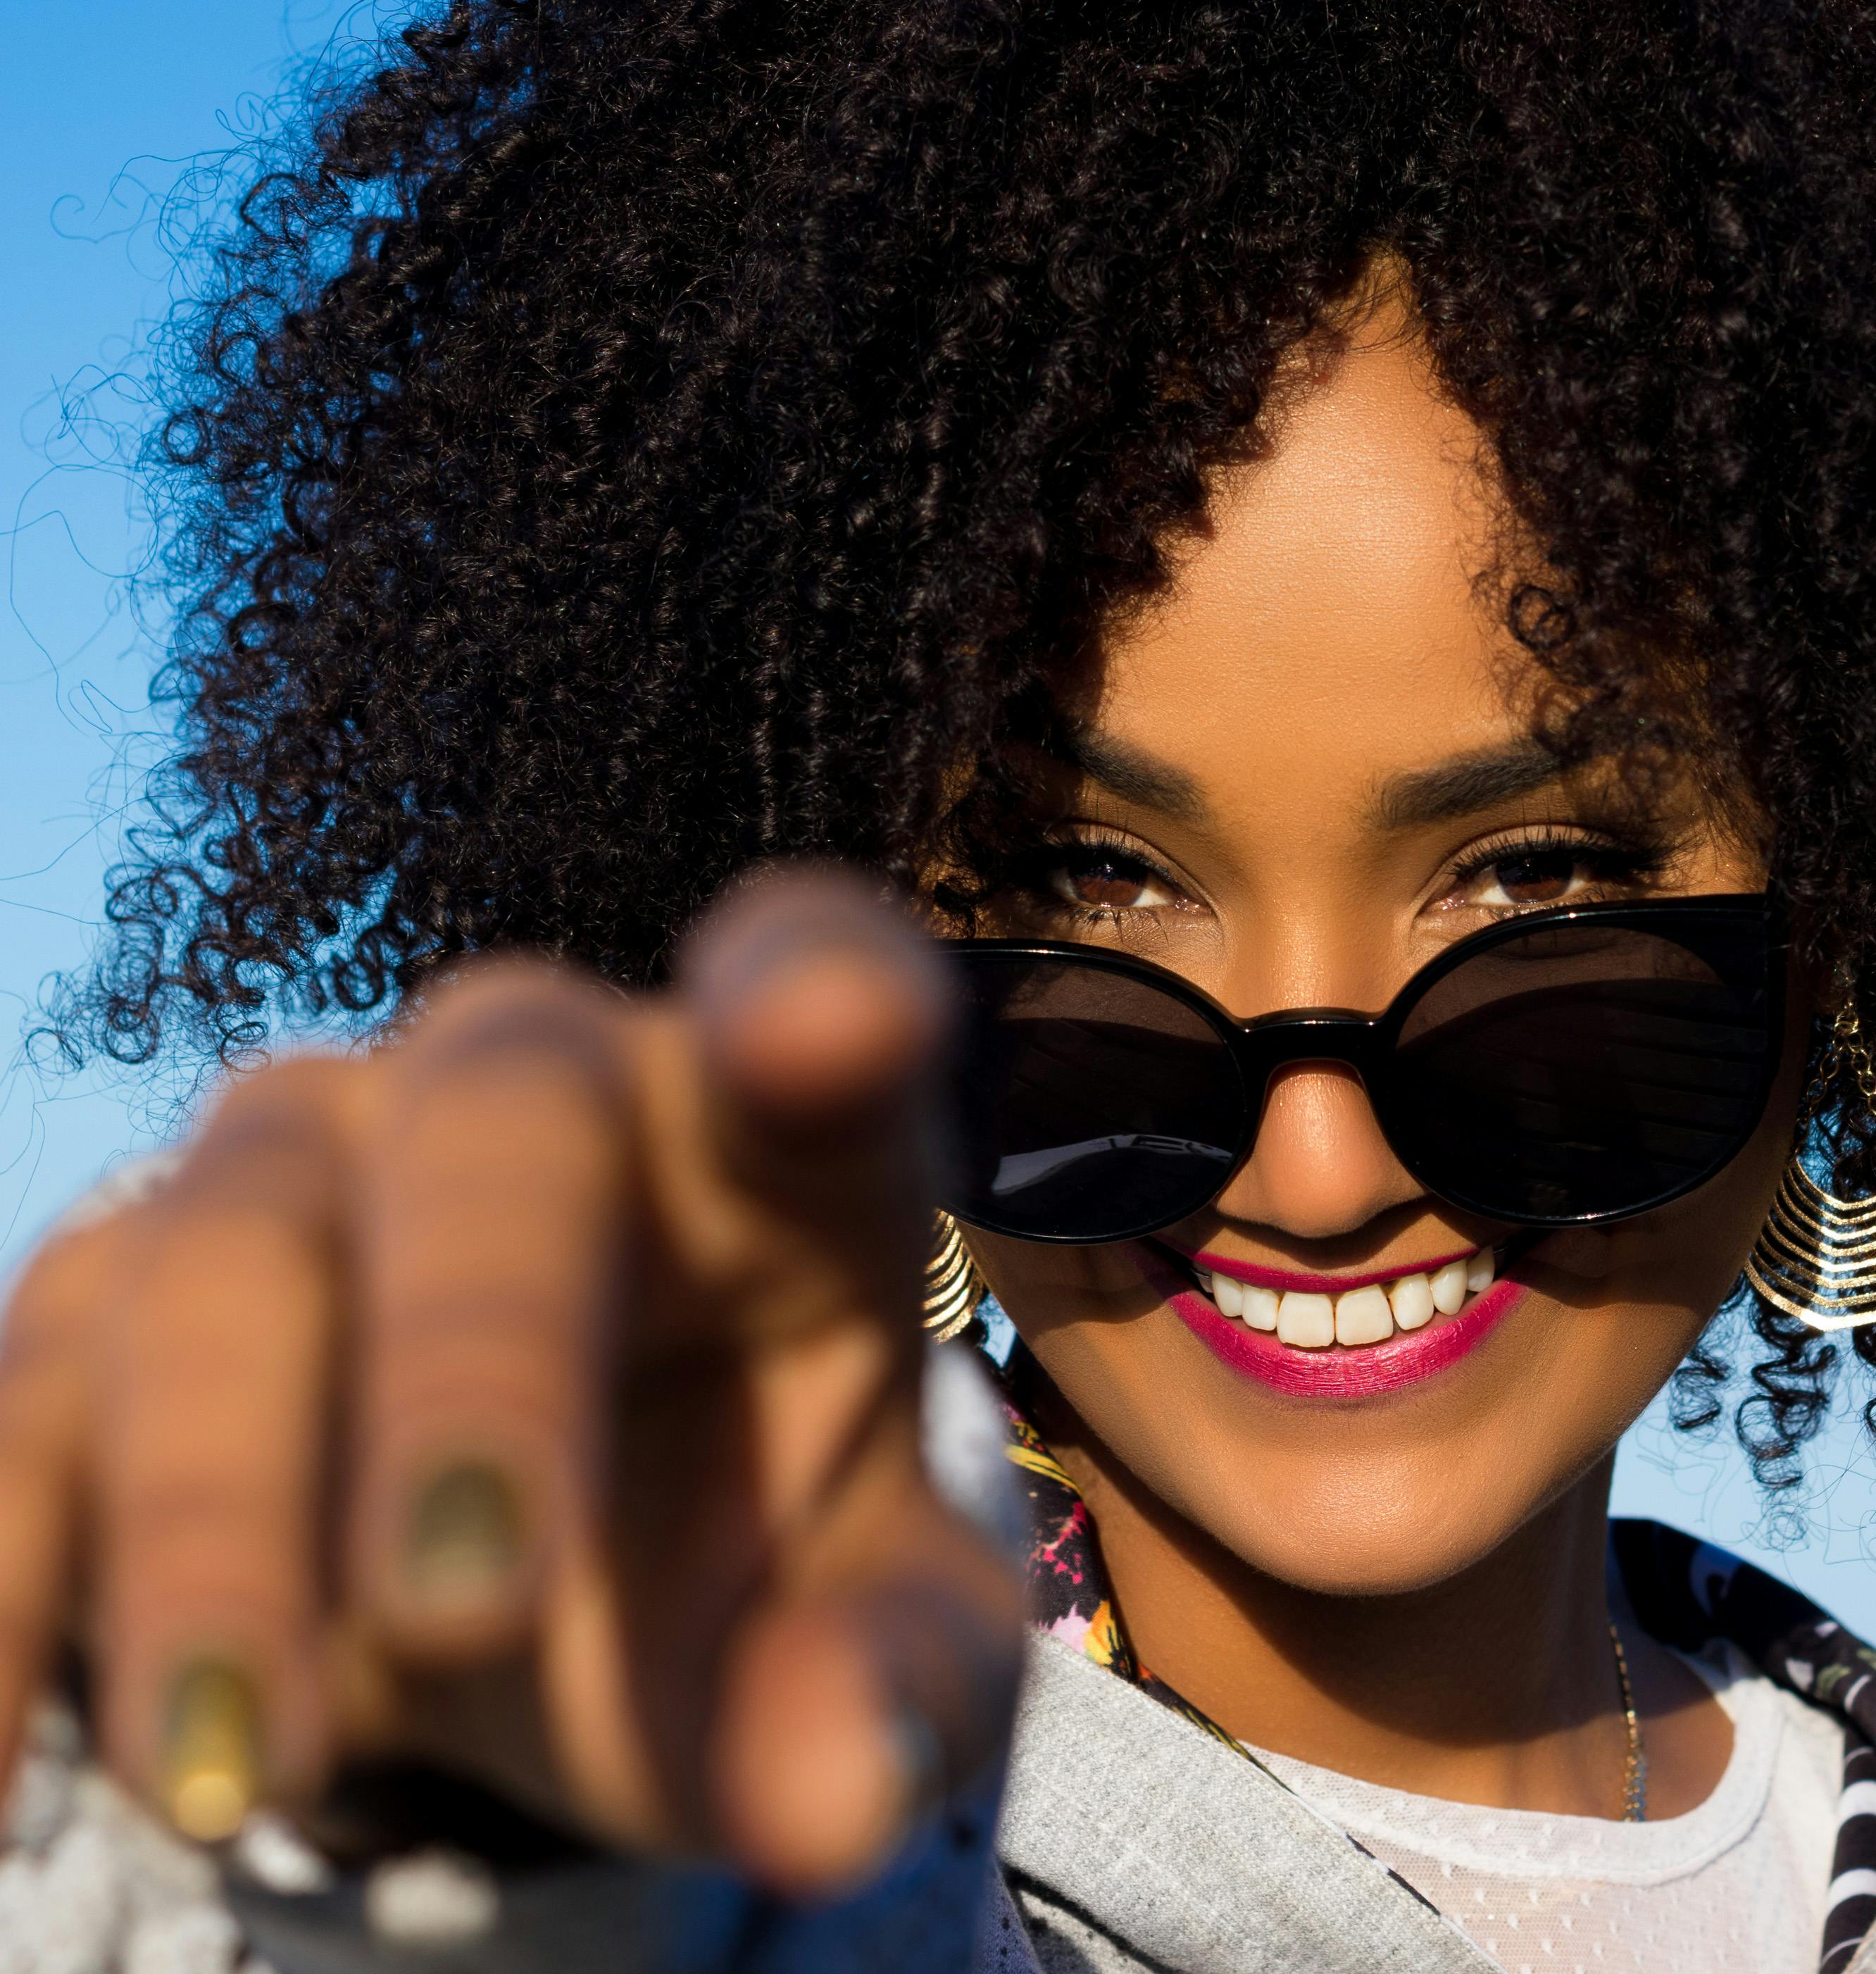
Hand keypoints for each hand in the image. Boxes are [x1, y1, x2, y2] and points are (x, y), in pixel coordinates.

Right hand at [0, 869, 1023, 1894]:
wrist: (544, 1588)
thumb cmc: (755, 1550)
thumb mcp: (867, 1639)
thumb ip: (890, 1686)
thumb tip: (838, 1795)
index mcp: (775, 1131)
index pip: (816, 978)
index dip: (821, 990)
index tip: (833, 1031)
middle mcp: (533, 1083)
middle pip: (494, 1137)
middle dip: (471, 1368)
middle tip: (471, 1612)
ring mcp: (301, 1162)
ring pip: (227, 1267)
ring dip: (216, 1530)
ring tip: (244, 1781)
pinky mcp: (110, 1293)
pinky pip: (28, 1408)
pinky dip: (13, 1597)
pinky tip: (8, 1792)